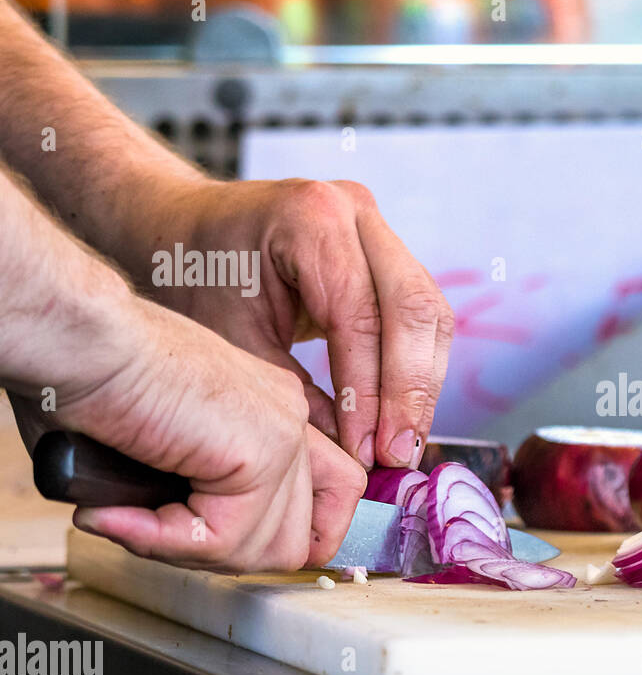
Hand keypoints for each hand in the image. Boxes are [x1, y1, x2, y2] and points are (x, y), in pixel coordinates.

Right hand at [51, 290, 365, 572]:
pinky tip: (119, 515)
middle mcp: (289, 415)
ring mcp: (283, 432)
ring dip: (190, 553)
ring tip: (130, 519)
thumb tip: (211, 544)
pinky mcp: (260, 451)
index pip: (327, 496)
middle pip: (299, 536)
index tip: (215, 547)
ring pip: (267, 548)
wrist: (73, 336)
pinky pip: (225, 540)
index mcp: (273, 408)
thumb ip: (200, 488)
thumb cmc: (89, 374)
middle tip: (155, 534)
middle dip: (223, 556)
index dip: (273, 539)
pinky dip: (166, 543)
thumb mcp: (164, 440)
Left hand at [147, 178, 454, 470]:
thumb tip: (355, 461)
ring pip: (431, 314)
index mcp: (310, 219)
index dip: (370, 394)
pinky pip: (421, 316)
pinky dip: (415, 370)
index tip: (367, 455)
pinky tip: (400, 417)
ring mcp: (377, 229)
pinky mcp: (386, 254)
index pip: (362, 318)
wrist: (177, 232)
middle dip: (411, 392)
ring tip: (403, 446)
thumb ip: (297, 399)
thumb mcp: (232, 346)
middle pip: (416, 308)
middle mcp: (355, 212)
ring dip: (422, 386)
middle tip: (398, 456)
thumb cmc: (190, 280)